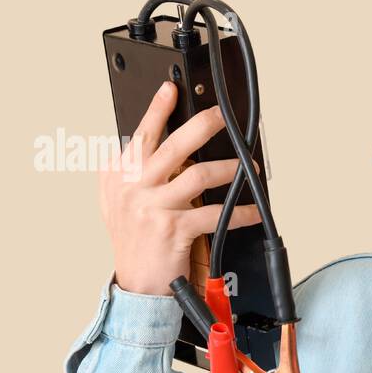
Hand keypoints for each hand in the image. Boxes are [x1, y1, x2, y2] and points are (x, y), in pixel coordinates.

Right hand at [99, 81, 261, 295]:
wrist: (135, 283)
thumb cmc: (134, 241)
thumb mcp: (119, 201)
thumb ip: (132, 172)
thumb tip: (156, 141)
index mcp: (117, 175)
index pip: (140, 135)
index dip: (157, 110)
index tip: (172, 90)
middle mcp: (131, 188)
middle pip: (172, 146)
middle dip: (202, 126)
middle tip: (222, 116)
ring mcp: (152, 208)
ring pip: (198, 175)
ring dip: (229, 169)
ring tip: (247, 166)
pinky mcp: (173, 230)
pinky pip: (215, 214)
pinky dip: (240, 213)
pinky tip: (253, 210)